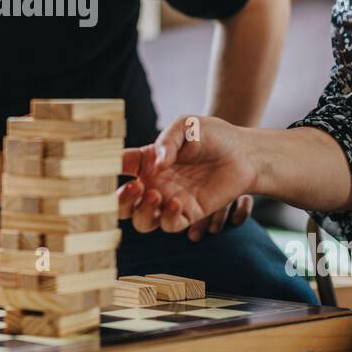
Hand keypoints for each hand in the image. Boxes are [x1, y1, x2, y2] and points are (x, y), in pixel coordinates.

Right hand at [121, 115, 258, 233]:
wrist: (244, 152)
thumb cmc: (214, 136)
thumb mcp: (186, 126)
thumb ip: (166, 141)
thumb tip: (156, 163)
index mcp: (148, 162)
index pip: (119, 169)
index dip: (108, 170)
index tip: (112, 167)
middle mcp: (155, 184)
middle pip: (123, 205)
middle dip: (120, 201)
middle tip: (134, 187)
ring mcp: (170, 201)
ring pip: (142, 221)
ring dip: (142, 212)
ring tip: (156, 194)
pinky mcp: (189, 214)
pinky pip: (170, 225)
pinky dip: (167, 218)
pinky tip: (176, 202)